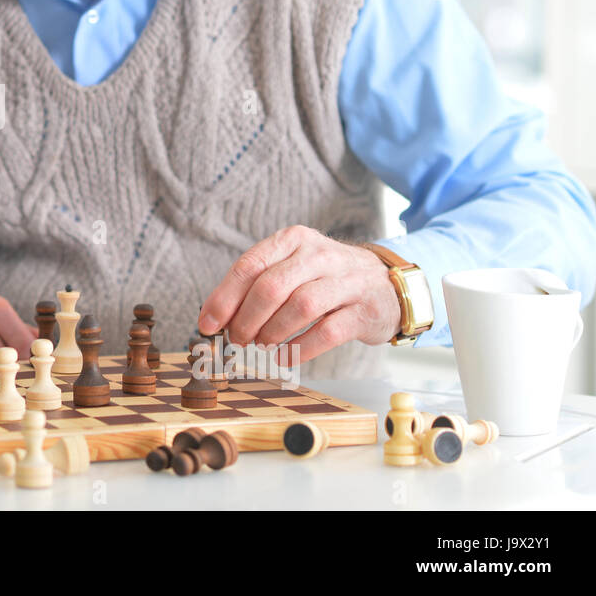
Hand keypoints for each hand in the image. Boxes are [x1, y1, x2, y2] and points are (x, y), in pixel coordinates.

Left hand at [198, 225, 401, 363]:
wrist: (387, 284)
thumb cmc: (325, 278)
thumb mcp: (291, 267)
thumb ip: (256, 285)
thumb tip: (215, 317)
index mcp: (293, 240)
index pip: (250, 265)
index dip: (224, 298)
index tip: (208, 324)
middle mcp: (319, 255)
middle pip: (271, 287)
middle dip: (246, 318)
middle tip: (237, 338)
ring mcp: (346, 282)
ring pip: (300, 306)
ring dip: (272, 332)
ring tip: (261, 344)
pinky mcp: (363, 311)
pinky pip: (327, 332)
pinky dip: (300, 348)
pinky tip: (285, 356)